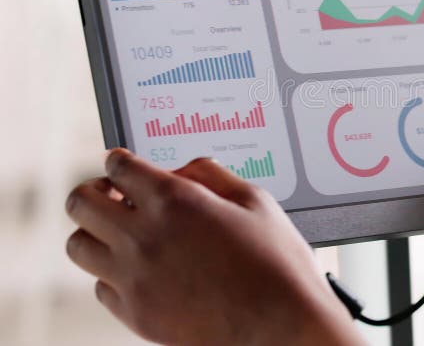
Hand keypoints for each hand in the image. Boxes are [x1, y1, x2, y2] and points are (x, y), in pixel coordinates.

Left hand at [65, 150, 361, 345]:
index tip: (125, 166)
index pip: (117, 166)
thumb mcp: (255, 201)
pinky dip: (112, 273)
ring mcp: (134, 278)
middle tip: (115, 195)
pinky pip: (100, 286)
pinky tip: (138, 269)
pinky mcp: (135, 313)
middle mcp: (144, 236)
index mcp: (175, 200)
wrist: (280, 326)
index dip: (121, 161)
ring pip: (78, 245)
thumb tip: (186, 169)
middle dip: (95, 191)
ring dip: (95, 232)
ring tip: (120, 232)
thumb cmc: (276, 264)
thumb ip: (213, 175)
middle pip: (80, 202)